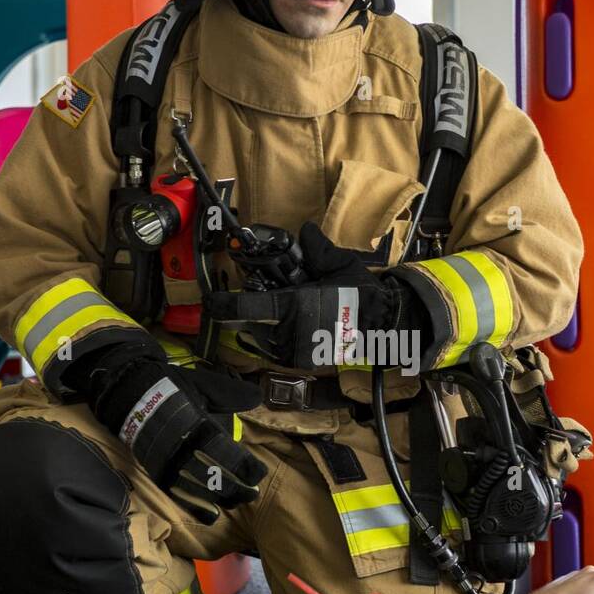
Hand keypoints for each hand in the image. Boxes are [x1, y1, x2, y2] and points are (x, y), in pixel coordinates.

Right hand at [73, 345, 267, 521]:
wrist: (129, 391)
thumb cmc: (170, 387)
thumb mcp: (202, 384)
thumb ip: (230, 394)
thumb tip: (257, 397)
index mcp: (199, 426)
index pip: (228, 451)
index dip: (245, 466)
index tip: (259, 473)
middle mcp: (185, 447)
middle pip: (216, 474)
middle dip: (237, 487)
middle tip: (253, 494)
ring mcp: (169, 461)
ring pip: (199, 488)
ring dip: (219, 499)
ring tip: (235, 505)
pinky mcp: (157, 470)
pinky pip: (178, 493)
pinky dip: (195, 506)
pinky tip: (209, 516)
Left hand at [208, 222, 424, 369]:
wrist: (382, 328)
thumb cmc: (361, 296)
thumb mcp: (339, 266)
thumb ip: (317, 250)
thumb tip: (305, 230)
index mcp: (293, 307)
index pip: (245, 308)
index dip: (223, 304)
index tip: (211, 300)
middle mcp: (288, 333)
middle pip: (251, 322)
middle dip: (250, 309)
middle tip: (263, 295)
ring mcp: (294, 352)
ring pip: (262, 337)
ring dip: (263, 324)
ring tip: (285, 310)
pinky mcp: (302, 363)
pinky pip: (276, 349)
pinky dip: (276, 337)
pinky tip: (291, 325)